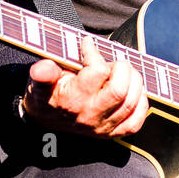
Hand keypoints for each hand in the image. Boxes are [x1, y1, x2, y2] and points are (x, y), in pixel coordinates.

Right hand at [23, 36, 148, 137]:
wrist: (45, 121)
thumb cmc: (45, 96)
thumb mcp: (38, 82)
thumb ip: (42, 73)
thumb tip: (42, 68)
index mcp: (74, 99)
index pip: (97, 72)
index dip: (94, 52)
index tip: (88, 44)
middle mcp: (91, 115)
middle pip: (120, 89)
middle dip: (121, 68)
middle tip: (111, 63)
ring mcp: (104, 126)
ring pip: (131, 102)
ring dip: (133, 82)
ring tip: (121, 73)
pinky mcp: (113, 133)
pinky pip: (136, 121)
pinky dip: (140, 103)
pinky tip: (133, 91)